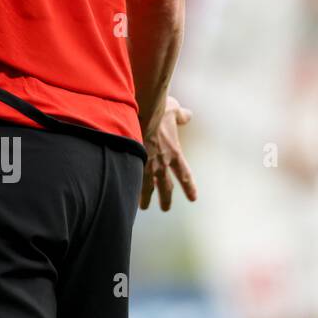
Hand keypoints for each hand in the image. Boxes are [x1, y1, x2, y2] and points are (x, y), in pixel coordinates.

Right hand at [140, 94, 196, 210]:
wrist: (139, 112)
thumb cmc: (159, 110)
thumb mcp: (173, 110)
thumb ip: (181, 116)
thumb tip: (188, 115)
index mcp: (174, 153)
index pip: (184, 175)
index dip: (189, 187)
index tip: (193, 198)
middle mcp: (160, 162)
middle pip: (165, 186)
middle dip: (165, 198)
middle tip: (165, 208)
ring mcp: (144, 162)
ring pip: (146, 186)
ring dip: (145, 197)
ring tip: (143, 206)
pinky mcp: (130, 158)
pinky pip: (131, 175)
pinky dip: (129, 183)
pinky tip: (124, 189)